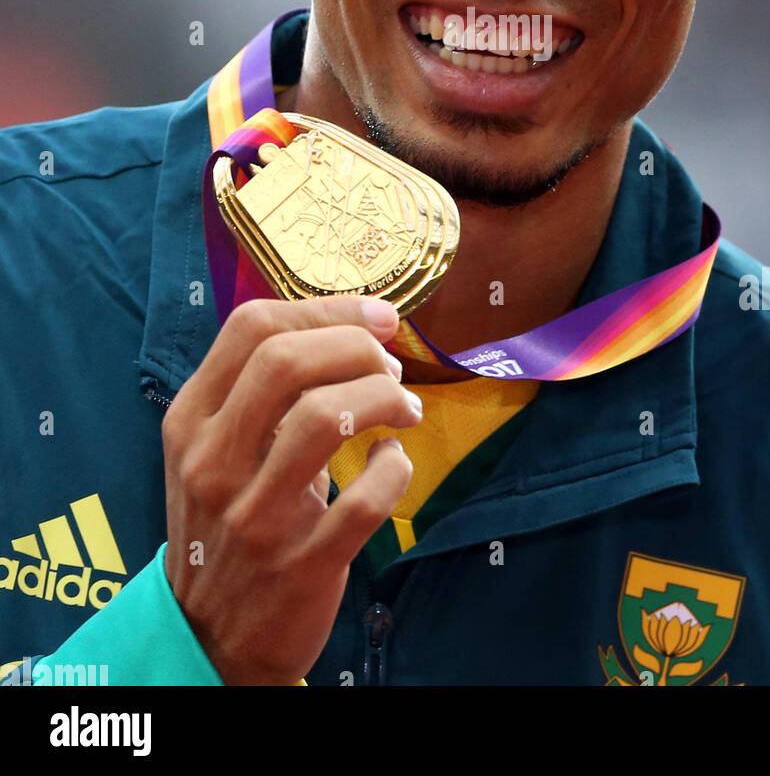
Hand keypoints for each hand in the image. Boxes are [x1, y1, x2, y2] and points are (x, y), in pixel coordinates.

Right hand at [161, 295, 418, 684]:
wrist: (210, 637)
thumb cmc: (228, 521)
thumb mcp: (219, 450)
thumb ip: (265, 390)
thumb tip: (357, 325)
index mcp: (190, 421)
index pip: (251, 328)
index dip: (326, 308)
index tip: (378, 317)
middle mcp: (212, 463)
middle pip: (285, 361)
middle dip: (357, 347)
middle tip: (391, 365)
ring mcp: (252, 518)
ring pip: (324, 417)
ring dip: (384, 397)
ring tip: (403, 408)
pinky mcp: (300, 567)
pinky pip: (364, 499)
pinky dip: (394, 467)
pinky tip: (392, 461)